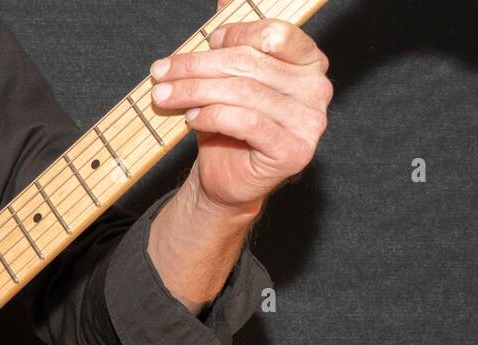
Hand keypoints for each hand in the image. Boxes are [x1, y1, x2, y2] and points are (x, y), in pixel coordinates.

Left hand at [150, 1, 332, 214]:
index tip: (202, 45)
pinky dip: (213, 116)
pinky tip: (193, 118)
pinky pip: (246, 121)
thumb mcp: (228, 75)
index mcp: (309, 62)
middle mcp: (317, 90)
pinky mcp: (293, 151)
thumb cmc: (229, 126)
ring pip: (243, 92)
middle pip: (250, 64)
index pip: (274, 34)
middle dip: (197, 67)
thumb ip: (234, 37)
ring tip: (166, 97)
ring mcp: (310, 123)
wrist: (228, 178)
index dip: (234, 35)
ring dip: (195, 92)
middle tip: (161, 74)